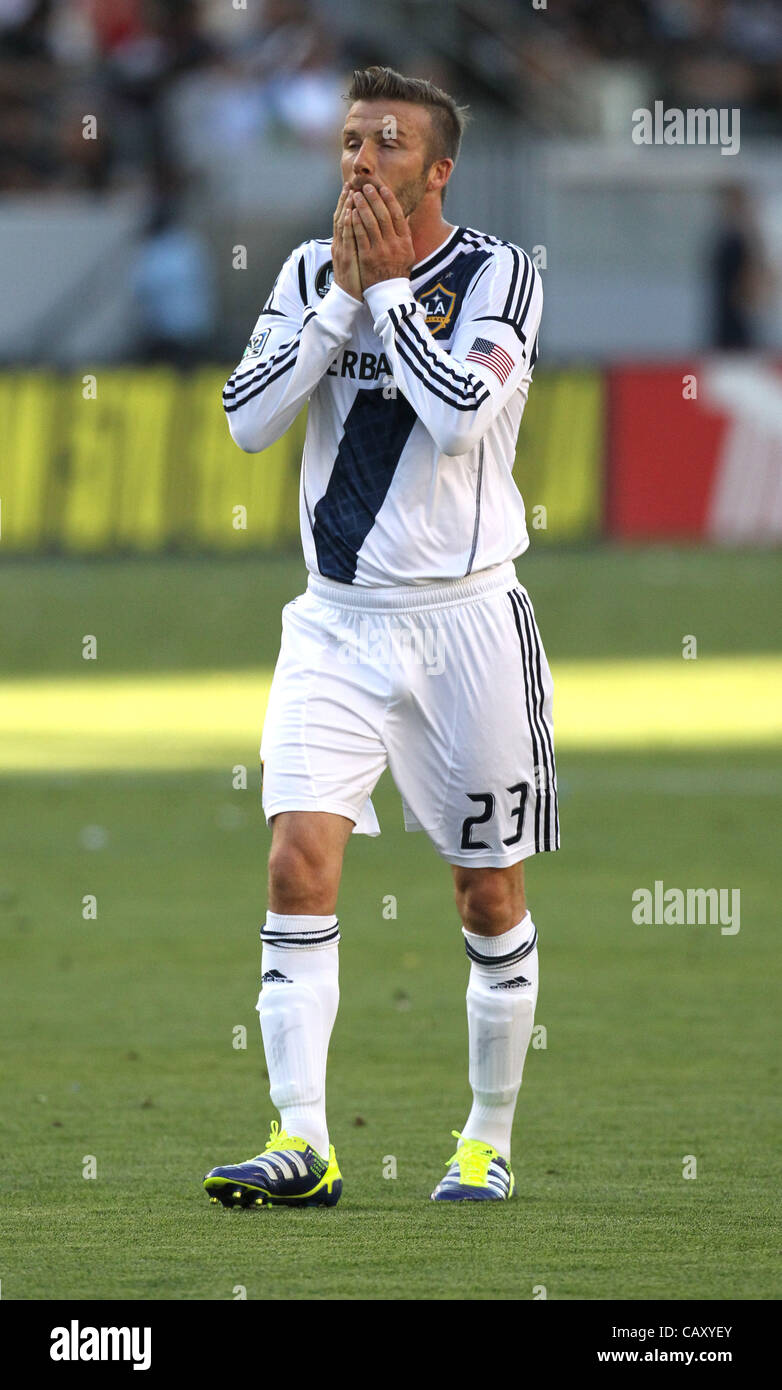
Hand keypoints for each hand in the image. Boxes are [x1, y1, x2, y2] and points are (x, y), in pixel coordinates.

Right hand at [331, 183, 362, 301]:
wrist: (348, 297)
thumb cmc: (356, 277)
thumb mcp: (357, 256)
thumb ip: (359, 242)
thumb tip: (367, 230)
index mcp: (343, 242)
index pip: (344, 218)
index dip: (346, 203)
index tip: (351, 188)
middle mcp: (340, 243)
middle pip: (341, 216)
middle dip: (345, 200)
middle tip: (349, 183)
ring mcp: (342, 250)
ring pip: (342, 225)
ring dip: (345, 208)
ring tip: (350, 193)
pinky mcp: (346, 257)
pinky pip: (346, 238)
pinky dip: (347, 224)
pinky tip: (350, 213)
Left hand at [351, 184, 414, 290]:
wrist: (388, 293)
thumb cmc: (398, 271)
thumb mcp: (408, 253)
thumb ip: (405, 235)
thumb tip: (403, 215)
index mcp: (405, 242)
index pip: (398, 215)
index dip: (389, 200)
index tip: (382, 188)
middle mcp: (394, 245)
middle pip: (383, 216)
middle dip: (374, 199)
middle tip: (366, 187)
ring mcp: (380, 251)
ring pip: (370, 223)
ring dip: (363, 206)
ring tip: (356, 195)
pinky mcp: (366, 258)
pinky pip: (360, 236)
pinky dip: (355, 222)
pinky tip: (350, 212)